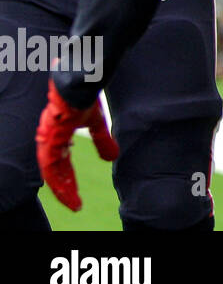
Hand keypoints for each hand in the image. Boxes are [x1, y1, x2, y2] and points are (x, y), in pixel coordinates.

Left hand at [36, 79, 118, 211]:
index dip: (68, 181)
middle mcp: (50, 139)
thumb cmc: (85, 96)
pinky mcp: (51, 136)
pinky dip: (58, 177)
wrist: (80, 79)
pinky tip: (65, 187)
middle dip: (65, 188)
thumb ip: (102, 140)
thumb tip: (113, 158)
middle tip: (76, 204)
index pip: (61, 164)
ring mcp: (48, 138)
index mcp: (59, 136)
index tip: (76, 196)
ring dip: (62, 187)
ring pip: (51, 170)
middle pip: (55, 170)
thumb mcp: (97, 122)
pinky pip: (50, 163)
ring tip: (73, 201)